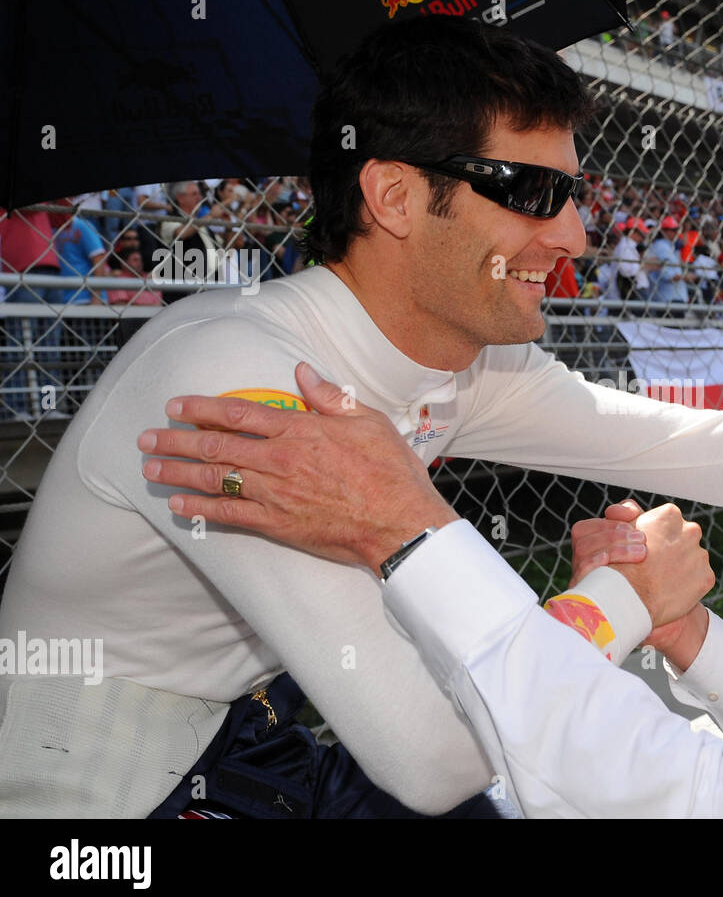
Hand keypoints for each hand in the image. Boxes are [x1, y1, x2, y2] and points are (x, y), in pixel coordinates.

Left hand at [137, 362, 458, 575]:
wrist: (399, 523)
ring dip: (178, 471)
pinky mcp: (277, 524)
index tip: (177, 405)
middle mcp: (280, 459)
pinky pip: (229, 514)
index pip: (239, 413)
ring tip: (151, 468)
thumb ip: (330, 397)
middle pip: (216, 445)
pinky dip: (200, 509)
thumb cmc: (391, 472)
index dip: (202, 407)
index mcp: (300, 430)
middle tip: (148, 437)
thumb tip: (302, 372)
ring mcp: (275, 493)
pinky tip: (179, 505)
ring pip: (215, 478)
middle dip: (177, 439)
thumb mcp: (369, 421)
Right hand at [567, 499, 646, 587]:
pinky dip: (596, 564)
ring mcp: (580, 578)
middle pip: (583, 541)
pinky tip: (616, 562)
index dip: (607, 524)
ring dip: (614, 549)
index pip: (584, 528)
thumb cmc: (638, 565)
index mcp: (585, 547)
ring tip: (641, 552)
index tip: (632, 526)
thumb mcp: (634, 536)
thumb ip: (628, 514)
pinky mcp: (584, 594)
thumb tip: (619, 510)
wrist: (643, 602)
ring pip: (583, 555)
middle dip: (614, 536)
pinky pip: (582, 574)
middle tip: (642, 539)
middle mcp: (578, 562)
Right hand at [608, 503, 713, 629]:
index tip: (647, 549)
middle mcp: (691, 530)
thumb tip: (632, 509)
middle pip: (683, 539)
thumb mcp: (620, 528)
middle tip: (654, 566)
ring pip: (692, 559)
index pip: (668, 522)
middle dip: (672, 550)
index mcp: (670, 514)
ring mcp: (700, 555)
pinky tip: (670, 591)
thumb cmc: (620, 562)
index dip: (656, 537)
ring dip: (681, 567)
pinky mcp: (706, 577)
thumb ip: (629, 513)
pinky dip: (687, 585)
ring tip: (661, 580)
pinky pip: (698, 579)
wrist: (628, 597)